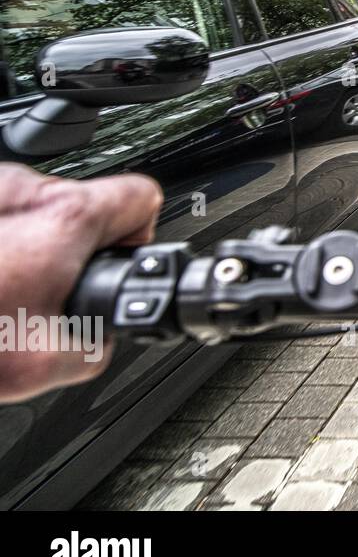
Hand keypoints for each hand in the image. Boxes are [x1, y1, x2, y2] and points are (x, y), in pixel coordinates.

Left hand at [0, 164, 162, 401]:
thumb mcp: (46, 365)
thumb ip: (97, 342)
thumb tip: (100, 336)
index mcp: (63, 218)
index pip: (140, 197)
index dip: (136, 235)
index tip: (113, 261)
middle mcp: (22, 191)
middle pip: (77, 209)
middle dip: (65, 251)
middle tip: (36, 297)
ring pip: (26, 215)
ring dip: (19, 249)